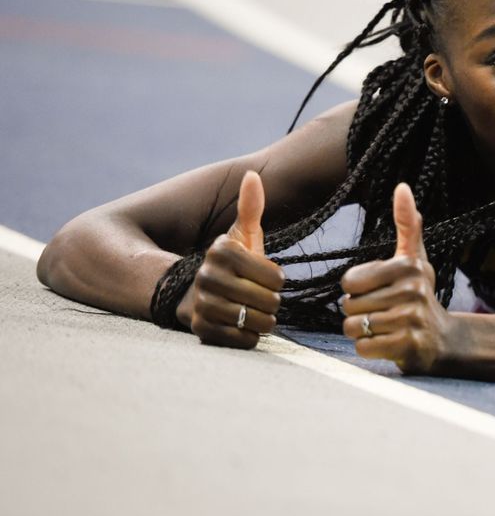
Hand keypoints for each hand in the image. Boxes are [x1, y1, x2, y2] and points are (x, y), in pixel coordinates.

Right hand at [182, 170, 284, 347]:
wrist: (196, 293)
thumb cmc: (232, 264)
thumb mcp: (243, 235)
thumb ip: (251, 208)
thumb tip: (253, 175)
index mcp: (221, 250)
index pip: (275, 276)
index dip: (277, 280)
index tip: (266, 277)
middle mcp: (206, 275)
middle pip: (268, 300)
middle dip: (271, 302)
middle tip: (261, 298)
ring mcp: (201, 304)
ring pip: (257, 322)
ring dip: (263, 320)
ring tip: (254, 312)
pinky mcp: (201, 330)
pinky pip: (243, 340)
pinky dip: (250, 337)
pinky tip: (243, 326)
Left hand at [341, 182, 449, 374]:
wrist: (442, 339)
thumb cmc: (419, 294)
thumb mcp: (415, 259)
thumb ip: (407, 225)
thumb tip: (402, 186)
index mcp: (408, 267)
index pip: (349, 281)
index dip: (357, 289)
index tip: (378, 291)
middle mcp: (412, 291)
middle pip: (349, 305)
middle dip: (358, 312)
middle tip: (381, 313)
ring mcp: (412, 319)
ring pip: (354, 327)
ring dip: (361, 332)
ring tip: (383, 328)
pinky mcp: (408, 345)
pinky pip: (363, 347)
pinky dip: (368, 348)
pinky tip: (386, 342)